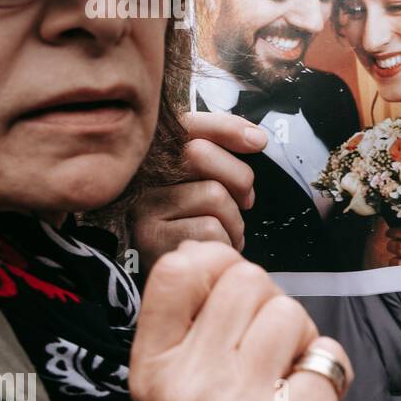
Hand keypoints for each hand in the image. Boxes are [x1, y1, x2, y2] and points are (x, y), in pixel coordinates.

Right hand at [130, 240, 353, 400]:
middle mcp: (187, 389)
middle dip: (269, 306)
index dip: (219, 266)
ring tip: (286, 380)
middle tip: (267, 354)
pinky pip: (328, 352)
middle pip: (246, 280)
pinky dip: (332, 372)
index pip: (179, 270)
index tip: (234, 296)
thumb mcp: (186, 381)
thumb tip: (207, 249)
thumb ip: (193, 317)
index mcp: (154, 370)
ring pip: (290, 312)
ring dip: (302, 340)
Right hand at [131, 112, 265, 270]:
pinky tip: (215, 249)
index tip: (259, 142)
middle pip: (200, 154)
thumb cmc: (196, 225)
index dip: (227, 127)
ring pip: (213, 195)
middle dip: (239, 179)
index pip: (189, 124)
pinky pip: (210, 229)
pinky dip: (226, 242)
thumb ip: (226, 149)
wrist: (177, 277)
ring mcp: (142, 205)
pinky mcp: (149, 237)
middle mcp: (141, 176)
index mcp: (157, 156)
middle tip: (245, 200)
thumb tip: (257, 138)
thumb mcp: (210, 183)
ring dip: (235, 221)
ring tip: (226, 232)